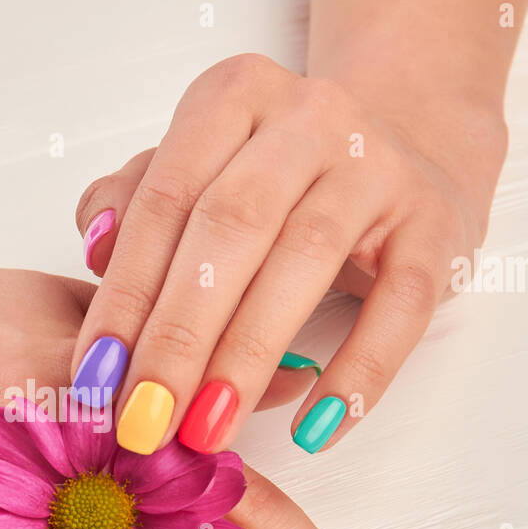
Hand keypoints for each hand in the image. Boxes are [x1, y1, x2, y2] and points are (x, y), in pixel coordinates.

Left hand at [72, 53, 507, 455]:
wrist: (410, 147)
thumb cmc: (277, 177)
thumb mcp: (200, 168)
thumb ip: (136, 201)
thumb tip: (95, 251)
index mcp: (234, 97)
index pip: (164, 201)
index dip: (123, 296)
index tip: (92, 379)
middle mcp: (308, 117)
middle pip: (228, 229)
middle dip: (176, 336)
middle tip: (143, 420)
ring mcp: (379, 167)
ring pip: (303, 262)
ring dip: (246, 358)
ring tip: (207, 431)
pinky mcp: (435, 225)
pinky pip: (401, 307)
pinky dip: (359, 374)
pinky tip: (316, 430)